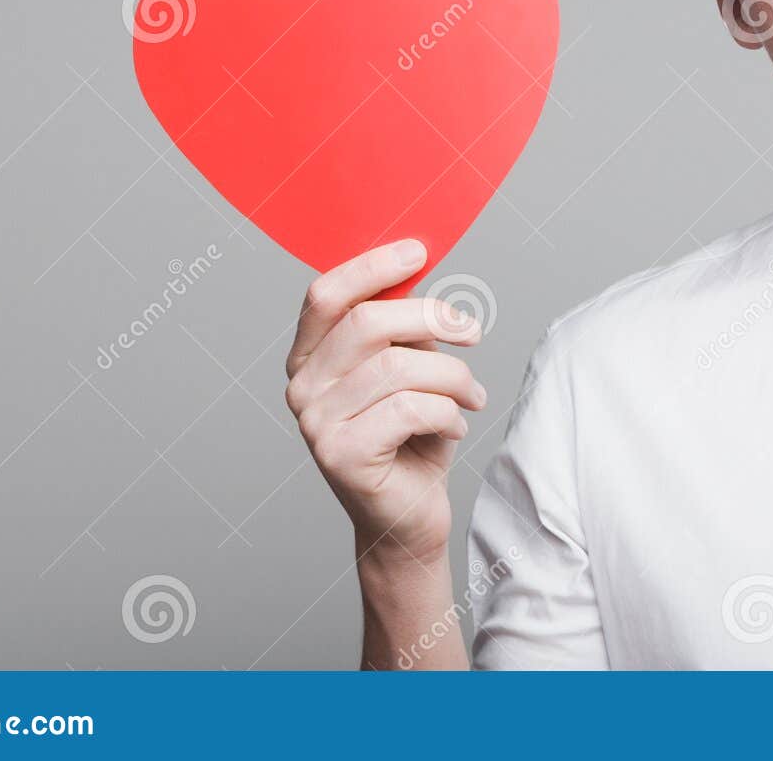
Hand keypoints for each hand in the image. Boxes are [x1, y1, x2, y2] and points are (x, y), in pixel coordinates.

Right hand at [285, 239, 486, 565]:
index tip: (419, 252)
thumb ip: (402, 327)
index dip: (372, 267)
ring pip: (398, 367)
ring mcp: (315, 423)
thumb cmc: (411, 438)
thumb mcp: (410, 369)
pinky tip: (455, 427)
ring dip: (452, 377)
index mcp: (310, 357)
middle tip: (471, 333)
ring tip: (471, 396)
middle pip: (367, 322)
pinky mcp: (340, 456)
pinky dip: (447, 413)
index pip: (327, 295)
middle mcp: (301, 387)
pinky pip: (409, 409)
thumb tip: (418, 267)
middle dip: (432, 318)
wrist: (408, 519)